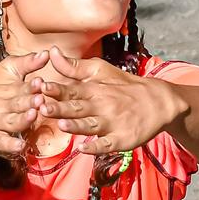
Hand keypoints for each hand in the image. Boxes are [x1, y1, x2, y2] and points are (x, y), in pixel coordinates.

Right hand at [0, 48, 51, 155]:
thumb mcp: (6, 70)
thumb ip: (27, 62)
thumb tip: (46, 52)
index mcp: (11, 89)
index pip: (22, 87)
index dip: (31, 86)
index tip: (39, 82)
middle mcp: (4, 106)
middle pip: (18, 104)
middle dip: (29, 102)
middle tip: (39, 99)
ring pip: (11, 122)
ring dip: (22, 120)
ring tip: (31, 116)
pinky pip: (1, 142)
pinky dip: (10, 145)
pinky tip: (20, 145)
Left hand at [32, 46, 186, 156]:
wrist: (157, 101)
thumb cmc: (123, 86)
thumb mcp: (100, 71)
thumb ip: (73, 66)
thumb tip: (51, 51)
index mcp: (94, 90)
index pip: (71, 90)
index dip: (55, 89)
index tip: (40, 86)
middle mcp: (101, 105)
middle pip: (78, 108)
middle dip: (60, 108)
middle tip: (43, 107)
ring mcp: (112, 123)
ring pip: (91, 125)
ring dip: (76, 126)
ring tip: (62, 125)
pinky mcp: (122, 138)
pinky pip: (107, 144)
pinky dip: (96, 146)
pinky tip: (84, 148)